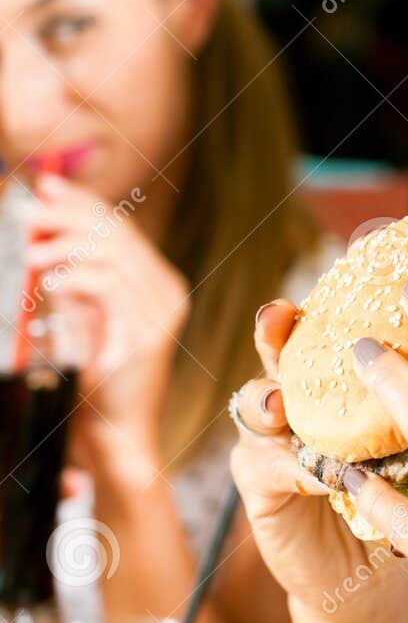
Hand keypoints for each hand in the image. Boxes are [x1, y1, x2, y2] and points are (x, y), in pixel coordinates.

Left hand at [23, 173, 188, 467]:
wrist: (113, 436)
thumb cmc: (92, 380)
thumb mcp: (82, 315)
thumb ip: (73, 276)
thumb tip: (45, 230)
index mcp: (156, 282)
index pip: (119, 226)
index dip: (82, 201)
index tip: (45, 186)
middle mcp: (166, 290)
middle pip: (116, 232)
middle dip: (67, 215)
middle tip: (27, 213)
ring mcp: (161, 311)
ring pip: (112, 253)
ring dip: (64, 246)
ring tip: (31, 253)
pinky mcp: (147, 333)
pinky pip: (109, 286)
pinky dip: (77, 277)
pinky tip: (51, 281)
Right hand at [229, 301, 407, 622]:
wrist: (375, 575)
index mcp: (345, 377)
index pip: (336, 323)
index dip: (339, 291)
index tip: (350, 259)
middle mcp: (303, 396)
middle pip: (282, 349)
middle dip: (276, 329)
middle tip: (281, 316)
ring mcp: (274, 438)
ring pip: (259, 401)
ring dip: (268, 396)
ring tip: (280, 402)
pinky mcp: (260, 485)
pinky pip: (265, 465)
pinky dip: (290, 465)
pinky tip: (314, 471)